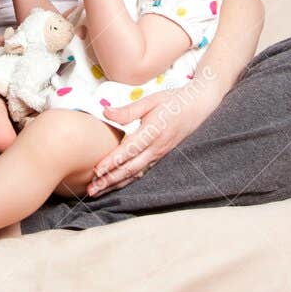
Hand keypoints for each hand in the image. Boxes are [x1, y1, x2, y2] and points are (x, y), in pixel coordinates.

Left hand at [87, 72, 223, 196]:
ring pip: (135, 173)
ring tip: (99, 191)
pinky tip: (116, 185)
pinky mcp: (160, 156)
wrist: (198, 106)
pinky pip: (142, 171)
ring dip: (116, 183)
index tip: (97, 170)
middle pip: (131, 168)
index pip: (129, 150)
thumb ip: (128, 110)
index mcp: (153, 131)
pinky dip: (127, 180)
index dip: (113, 161)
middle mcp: (156, 147)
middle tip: (92, 189)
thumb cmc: (173, 101)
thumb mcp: (150, 100)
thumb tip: (105, 112)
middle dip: (110, 180)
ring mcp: (159, 153)